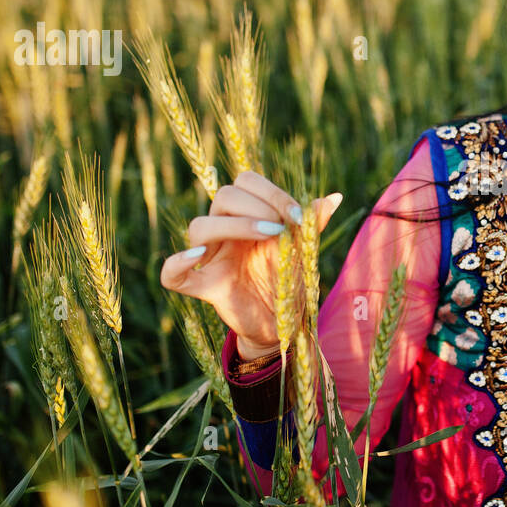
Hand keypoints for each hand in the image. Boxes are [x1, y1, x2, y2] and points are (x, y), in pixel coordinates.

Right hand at [160, 171, 342, 356]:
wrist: (283, 323)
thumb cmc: (287, 281)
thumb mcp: (302, 251)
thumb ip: (311, 225)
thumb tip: (335, 197)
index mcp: (247, 217)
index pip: (244, 183)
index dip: (270, 191)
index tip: (298, 215)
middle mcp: (225, 233)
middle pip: (223, 197)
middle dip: (256, 205)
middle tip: (283, 227)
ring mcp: (211, 258)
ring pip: (199, 226)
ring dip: (234, 224)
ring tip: (268, 234)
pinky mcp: (204, 286)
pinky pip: (171, 274)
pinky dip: (177, 263)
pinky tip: (198, 257)